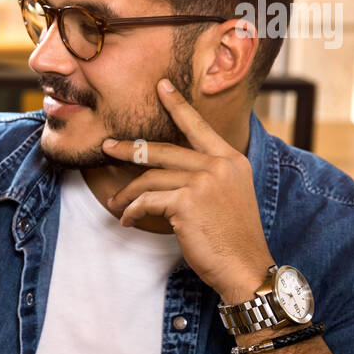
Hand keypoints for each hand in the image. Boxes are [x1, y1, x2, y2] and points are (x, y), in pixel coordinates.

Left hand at [101, 78, 274, 303]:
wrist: (246, 268)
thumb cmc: (232, 237)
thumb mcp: (228, 196)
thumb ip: (206, 176)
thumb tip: (167, 170)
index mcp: (231, 159)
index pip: (198, 127)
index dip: (177, 105)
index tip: (161, 86)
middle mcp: (219, 165)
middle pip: (164, 149)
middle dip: (131, 149)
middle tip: (107, 147)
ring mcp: (203, 182)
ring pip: (151, 178)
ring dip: (128, 193)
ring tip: (116, 203)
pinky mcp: (186, 202)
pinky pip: (148, 201)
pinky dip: (133, 211)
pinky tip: (128, 221)